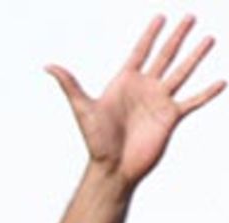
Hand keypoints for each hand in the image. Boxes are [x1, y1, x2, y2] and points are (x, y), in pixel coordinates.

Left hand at [48, 14, 223, 187]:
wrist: (112, 169)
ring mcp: (159, 101)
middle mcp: (145, 88)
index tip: (160, 17)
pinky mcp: (171, 117)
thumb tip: (48, 66)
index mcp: (126, 81)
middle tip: (190, 16)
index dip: (150, 34)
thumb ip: (70, 85)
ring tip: (209, 39)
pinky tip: (221, 82)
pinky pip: (193, 101)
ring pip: (182, 72)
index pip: (141, 51)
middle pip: (165, 55)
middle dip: (177, 36)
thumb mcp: (83, 109)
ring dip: (195, 56)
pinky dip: (207, 92)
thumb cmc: (96, 142)